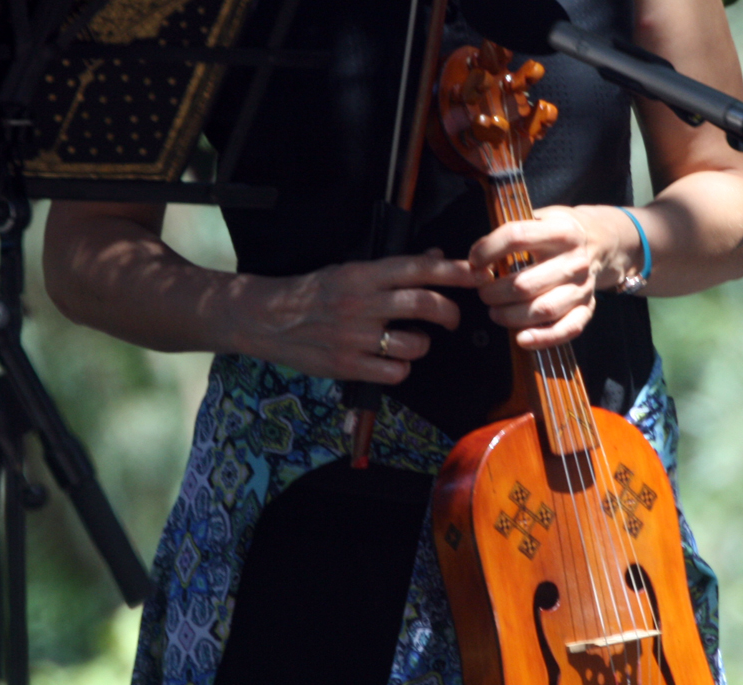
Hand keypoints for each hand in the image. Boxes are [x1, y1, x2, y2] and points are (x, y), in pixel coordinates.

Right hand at [235, 248, 475, 381]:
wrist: (266, 319)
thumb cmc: (311, 293)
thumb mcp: (349, 270)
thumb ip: (392, 269)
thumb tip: (434, 256)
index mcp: (362, 275)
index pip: (418, 269)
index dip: (453, 272)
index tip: (476, 275)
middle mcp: (362, 303)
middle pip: (424, 305)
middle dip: (450, 313)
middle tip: (453, 319)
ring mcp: (356, 337)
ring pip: (414, 343)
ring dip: (424, 344)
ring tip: (415, 342)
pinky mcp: (349, 365)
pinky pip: (395, 371)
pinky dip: (402, 368)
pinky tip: (393, 362)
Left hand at [468, 206, 605, 349]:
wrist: (599, 242)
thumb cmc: (554, 235)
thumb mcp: (536, 221)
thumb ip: (503, 238)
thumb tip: (469, 265)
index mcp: (562, 231)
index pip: (517, 237)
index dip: (488, 251)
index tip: (475, 262)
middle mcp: (576, 260)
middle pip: (525, 284)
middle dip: (494, 293)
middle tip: (484, 293)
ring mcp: (583, 287)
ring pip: (542, 310)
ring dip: (510, 316)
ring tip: (496, 312)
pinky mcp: (587, 308)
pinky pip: (566, 330)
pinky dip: (542, 338)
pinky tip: (521, 339)